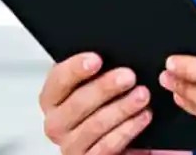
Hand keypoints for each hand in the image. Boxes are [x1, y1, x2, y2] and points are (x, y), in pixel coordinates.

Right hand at [38, 51, 154, 154]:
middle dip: (105, 87)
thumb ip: (96, 69)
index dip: (76, 69)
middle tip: (129, 76)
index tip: (96, 59)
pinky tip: (142, 117)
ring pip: (95, 125)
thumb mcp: (93, 81)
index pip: (58, 80)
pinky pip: (107, 146)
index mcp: (52, 98)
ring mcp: (70, 144)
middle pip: (78, 103)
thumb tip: (114, 50)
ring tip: (142, 95)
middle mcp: (56, 122)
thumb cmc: (100, 103)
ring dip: (121, 108)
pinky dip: (127, 130)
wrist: (110, 137)